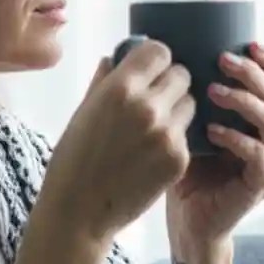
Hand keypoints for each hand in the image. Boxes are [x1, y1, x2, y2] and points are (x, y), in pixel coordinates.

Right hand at [39, 41, 194, 242]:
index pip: (160, 51)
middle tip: (155, 100)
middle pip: (182, 75)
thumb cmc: (73, 159)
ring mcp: (167, 134)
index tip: (150, 70)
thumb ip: (105, 80)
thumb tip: (118, 56)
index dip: (156, 60)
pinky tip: (152, 154)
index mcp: (120, 88)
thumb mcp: (83, 112)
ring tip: (152, 129)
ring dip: (177, 110)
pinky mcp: (179, 159)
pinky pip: (187, 135)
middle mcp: (148, 107)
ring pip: (190, 104)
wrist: (79, 211)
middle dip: (170, 83)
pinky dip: (175, 140)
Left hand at [167, 43, 263, 249]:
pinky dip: (235, 139)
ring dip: (243, 100)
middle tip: (222, 61)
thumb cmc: (185, 167)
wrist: (187, 217)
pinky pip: (259, 155)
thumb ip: (190, 91)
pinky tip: (211, 131)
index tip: (248, 44)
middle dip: (252, 73)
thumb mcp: (188, 121)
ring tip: (212, 91)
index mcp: (261, 118)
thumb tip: (156, 48)